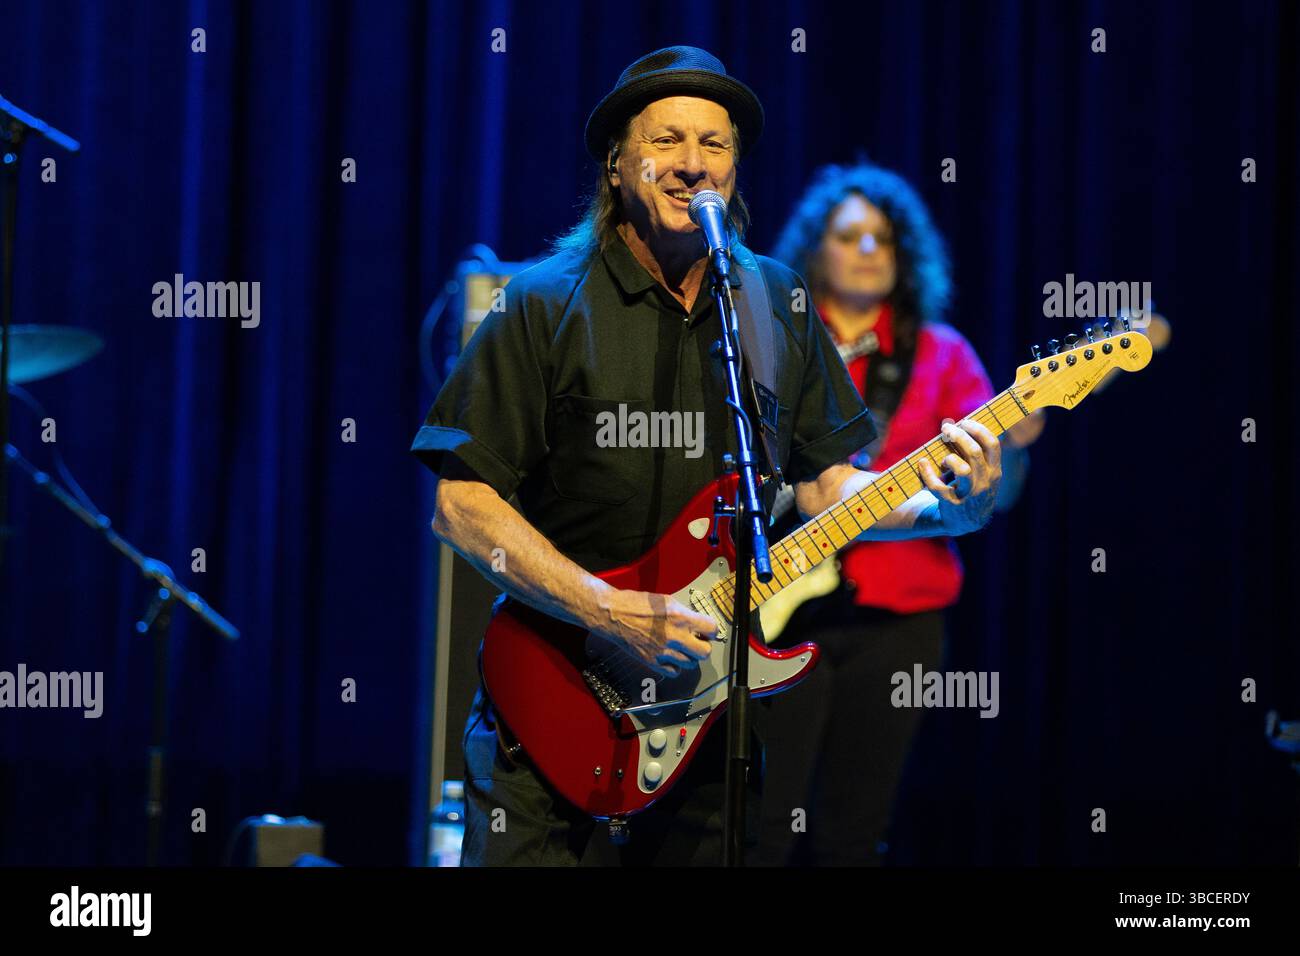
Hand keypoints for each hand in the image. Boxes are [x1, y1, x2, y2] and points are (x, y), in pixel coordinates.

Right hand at [593, 588, 716, 677]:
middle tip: (698, 641)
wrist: (614, 615)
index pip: (711, 629)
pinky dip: (675, 667)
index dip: (711, 630)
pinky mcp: (652, 661)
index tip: (708, 631)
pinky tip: (671, 657)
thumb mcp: (666, 600)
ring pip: (690, 664)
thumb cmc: (635, 604)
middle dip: (704, 646)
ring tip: (683, 649)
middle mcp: (674, 636)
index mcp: (679, 617)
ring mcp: (663, 651)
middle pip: (704, 652)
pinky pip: (674, 672)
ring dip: (690, 657)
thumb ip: (684, 613)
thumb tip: (696, 622)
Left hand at [917, 418, 1001, 534]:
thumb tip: (950, 422)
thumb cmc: (972, 487)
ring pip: (962, 470)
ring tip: (944, 458)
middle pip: (974, 452)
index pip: (992, 444)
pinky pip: (938, 487)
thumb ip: (971, 450)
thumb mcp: (981, 471)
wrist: (968, 521)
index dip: (978, 429)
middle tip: (946, 429)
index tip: (965, 422)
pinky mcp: (952, 504)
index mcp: (994, 471)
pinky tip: (922, 463)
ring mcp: (969, 495)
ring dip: (949, 458)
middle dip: (958, 436)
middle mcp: (985, 482)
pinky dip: (927, 473)